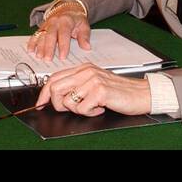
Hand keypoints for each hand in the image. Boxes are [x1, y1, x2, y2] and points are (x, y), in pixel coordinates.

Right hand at [27, 6, 91, 60]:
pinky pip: (36, 34)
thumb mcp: (84, 25)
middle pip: (50, 35)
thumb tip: (87, 47)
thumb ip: (84, 37)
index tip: (62, 57)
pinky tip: (30, 50)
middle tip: (47, 59)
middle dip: (48, 48)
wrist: (68, 7)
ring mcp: (47, 24)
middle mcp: (55, 22)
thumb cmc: (76, 19)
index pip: (64, 34)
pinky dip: (32, 42)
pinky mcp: (42, 27)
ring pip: (42, 35)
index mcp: (66, 21)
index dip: (63, 46)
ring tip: (39, 56)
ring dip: (39, 46)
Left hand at [35, 64, 151, 116]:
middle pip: (55, 88)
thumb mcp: (95, 83)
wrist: (141, 93)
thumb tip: (56, 97)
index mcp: (83, 68)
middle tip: (74, 108)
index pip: (55, 77)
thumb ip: (78, 85)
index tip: (40, 104)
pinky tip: (100, 108)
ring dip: (78, 110)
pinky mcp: (100, 91)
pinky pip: (81, 109)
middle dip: (58, 104)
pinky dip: (89, 113)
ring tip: (92, 107)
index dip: (44, 93)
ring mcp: (93, 80)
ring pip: (67, 101)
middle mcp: (86, 71)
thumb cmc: (118, 91)